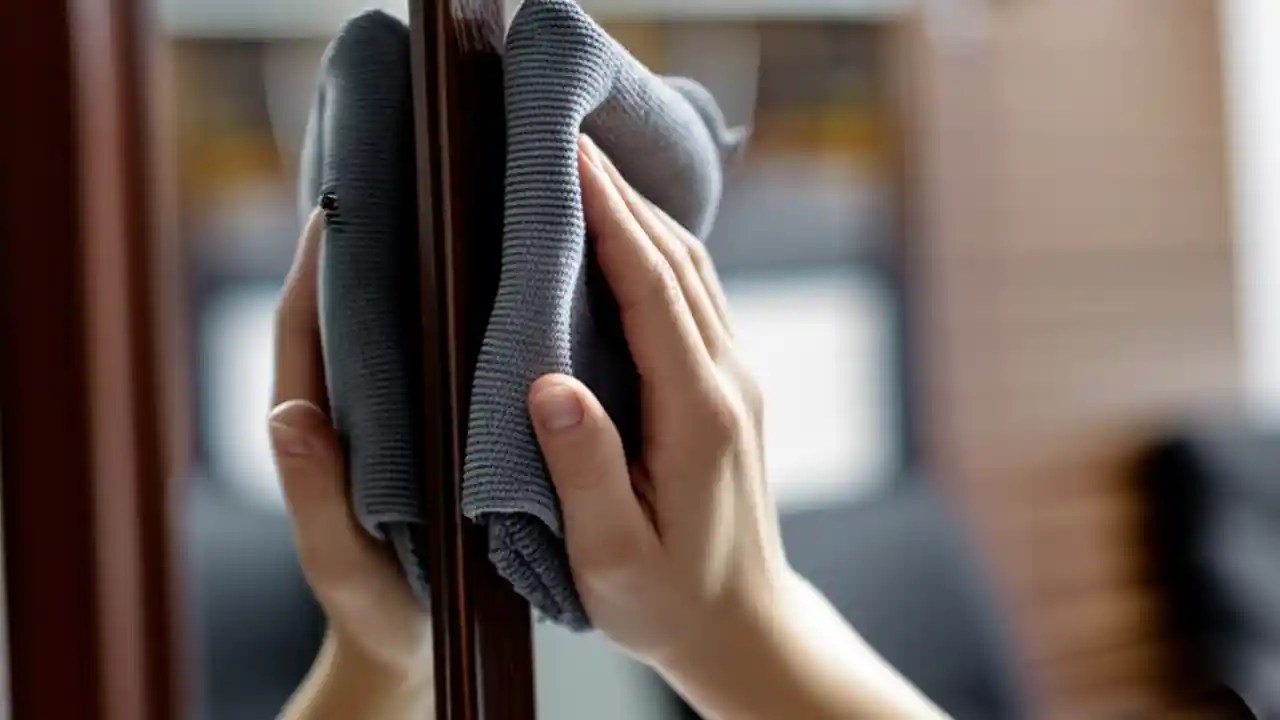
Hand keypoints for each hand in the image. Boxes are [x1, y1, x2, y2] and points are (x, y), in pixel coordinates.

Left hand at [270, 210, 431, 718]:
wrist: (416, 653)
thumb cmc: (383, 616)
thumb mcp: (345, 567)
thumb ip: (314, 498)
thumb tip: (287, 409)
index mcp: (319, 433)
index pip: (304, 330)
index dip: (317, 266)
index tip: (344, 203)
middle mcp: (348, 415)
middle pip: (344, 315)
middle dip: (365, 250)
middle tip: (408, 187)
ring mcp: (384, 424)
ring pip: (385, 335)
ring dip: (404, 280)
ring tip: (451, 224)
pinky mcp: (418, 438)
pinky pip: (423, 366)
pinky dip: (439, 325)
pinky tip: (483, 303)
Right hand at [526, 136, 945, 718]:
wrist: (742, 627)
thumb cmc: (669, 602)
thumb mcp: (613, 557)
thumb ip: (583, 471)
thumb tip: (548, 383)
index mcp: (697, 414)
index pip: (653, 291)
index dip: (612, 218)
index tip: (570, 158)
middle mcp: (726, 383)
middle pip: (678, 263)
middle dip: (623, 195)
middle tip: (566, 140)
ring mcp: (734, 383)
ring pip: (694, 273)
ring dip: (644, 216)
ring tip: (589, 172)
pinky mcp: (726, 392)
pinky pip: (695, 299)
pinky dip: (658, 253)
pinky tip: (626, 239)